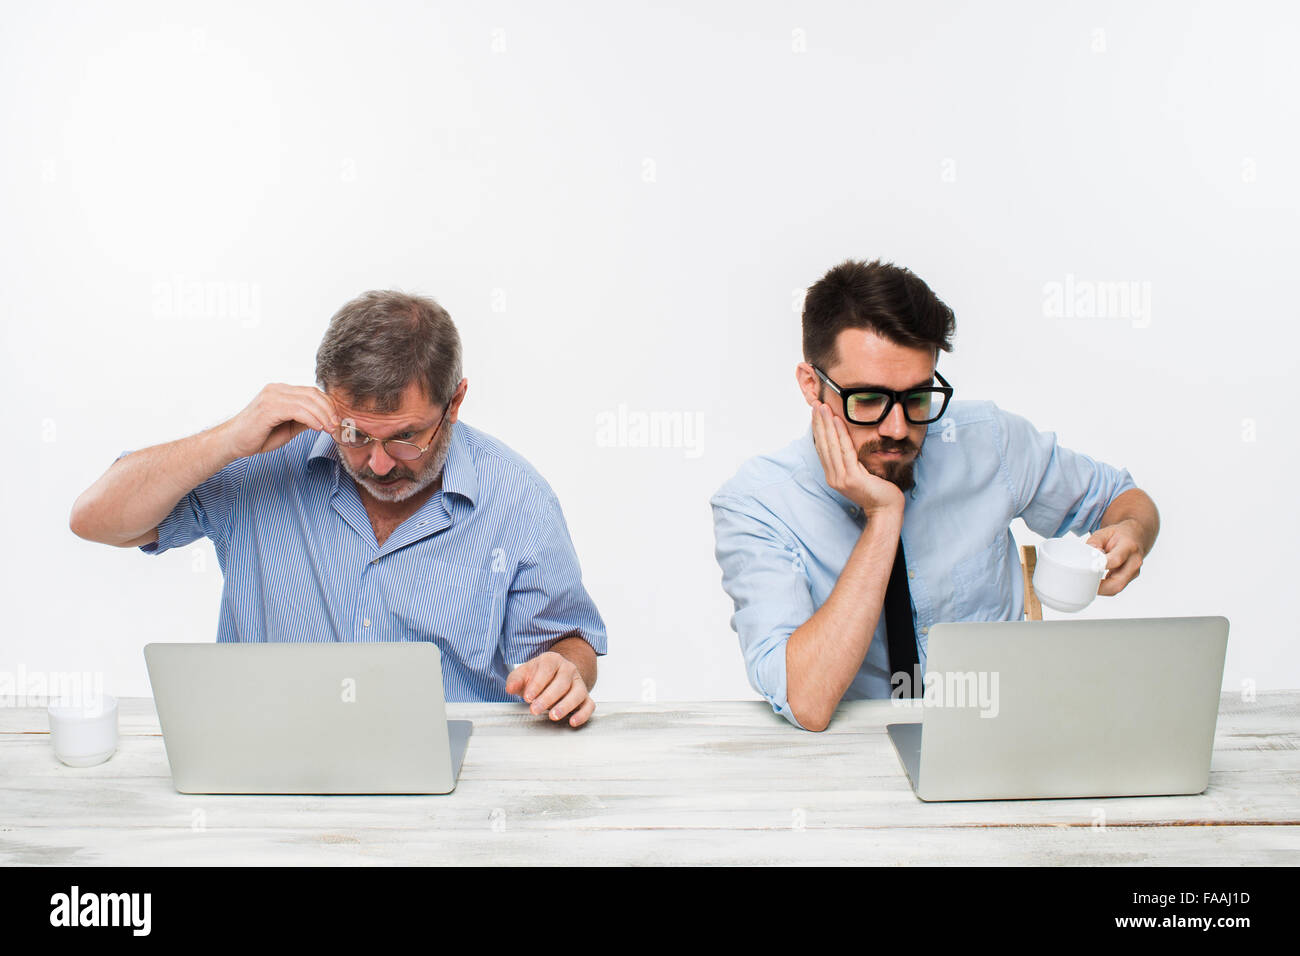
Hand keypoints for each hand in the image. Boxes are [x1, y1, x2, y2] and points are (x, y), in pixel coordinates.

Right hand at [220, 384, 340, 458]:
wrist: (232, 443)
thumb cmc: (257, 436)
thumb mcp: (288, 427)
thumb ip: (304, 420)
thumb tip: (325, 419)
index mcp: (281, 391)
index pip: (312, 392)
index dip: (328, 404)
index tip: (337, 419)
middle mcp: (276, 389)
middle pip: (312, 393)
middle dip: (329, 409)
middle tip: (336, 424)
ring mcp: (272, 397)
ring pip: (307, 401)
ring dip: (323, 416)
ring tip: (330, 429)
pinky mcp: (268, 408)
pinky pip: (298, 410)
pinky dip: (312, 419)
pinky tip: (318, 428)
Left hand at [505, 652, 594, 726]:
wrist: (556, 676)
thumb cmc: (537, 676)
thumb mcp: (523, 674)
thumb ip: (515, 680)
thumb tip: (510, 688)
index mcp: (552, 660)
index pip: (547, 669)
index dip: (537, 684)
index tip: (527, 697)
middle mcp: (568, 669)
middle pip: (562, 683)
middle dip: (547, 698)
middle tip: (534, 710)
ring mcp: (579, 683)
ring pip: (577, 693)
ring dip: (565, 705)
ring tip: (553, 716)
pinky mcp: (586, 697)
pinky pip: (589, 705)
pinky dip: (583, 714)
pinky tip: (572, 722)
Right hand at [811, 402, 903, 516]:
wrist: (886, 510)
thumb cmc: (878, 491)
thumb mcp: (860, 473)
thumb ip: (851, 461)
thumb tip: (849, 445)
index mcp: (833, 476)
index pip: (822, 449)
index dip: (818, 430)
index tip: (816, 413)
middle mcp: (834, 477)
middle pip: (823, 445)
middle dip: (818, 423)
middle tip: (815, 404)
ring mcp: (842, 479)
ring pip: (831, 446)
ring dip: (826, 424)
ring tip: (823, 408)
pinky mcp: (852, 478)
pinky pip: (845, 452)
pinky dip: (840, 434)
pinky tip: (836, 421)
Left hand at [1085, 519, 1145, 595]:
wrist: (1137, 536)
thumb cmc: (1120, 535)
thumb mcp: (1105, 532)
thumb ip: (1094, 542)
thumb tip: (1090, 555)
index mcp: (1129, 547)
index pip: (1116, 560)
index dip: (1102, 566)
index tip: (1090, 568)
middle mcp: (1134, 561)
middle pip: (1118, 582)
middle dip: (1100, 587)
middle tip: (1085, 584)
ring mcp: (1134, 572)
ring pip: (1117, 588)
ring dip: (1101, 589)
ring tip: (1087, 585)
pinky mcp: (1130, 578)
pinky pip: (1116, 587)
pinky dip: (1104, 588)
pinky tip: (1094, 584)